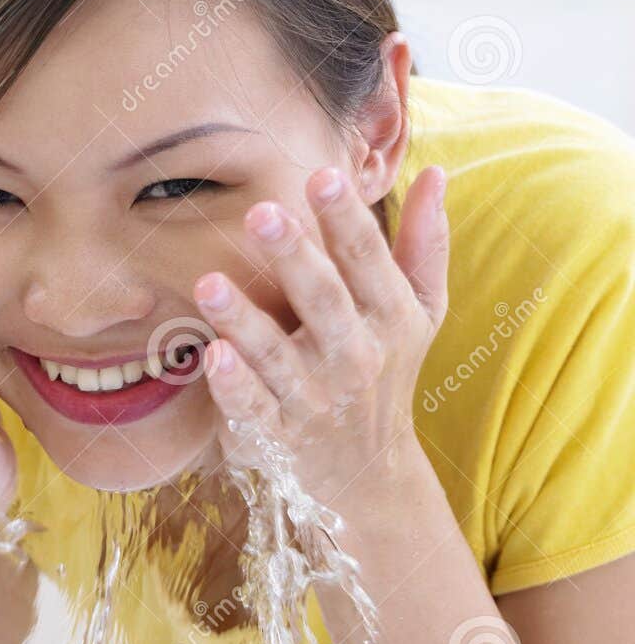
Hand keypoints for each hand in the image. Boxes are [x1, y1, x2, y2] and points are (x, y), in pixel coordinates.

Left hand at [194, 163, 448, 510]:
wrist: (368, 470)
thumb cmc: (387, 369)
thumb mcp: (419, 311)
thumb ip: (424, 244)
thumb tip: (435, 173)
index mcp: (388, 316)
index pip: (368, 260)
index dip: (346, 219)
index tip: (323, 176)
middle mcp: (354, 355)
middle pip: (323, 300)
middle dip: (294, 257)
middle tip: (262, 213)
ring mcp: (314, 397)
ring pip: (276, 356)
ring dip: (243, 320)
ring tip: (208, 283)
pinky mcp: (278, 434)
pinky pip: (253, 409)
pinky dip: (234, 387)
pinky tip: (211, 356)